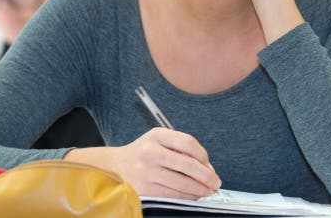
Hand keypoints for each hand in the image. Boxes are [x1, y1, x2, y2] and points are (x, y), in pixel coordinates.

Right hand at [65, 128, 220, 198]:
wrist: (114, 167)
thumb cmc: (144, 153)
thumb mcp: (160, 140)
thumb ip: (182, 149)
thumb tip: (207, 168)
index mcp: (157, 135)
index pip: (188, 143)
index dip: (204, 156)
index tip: (211, 166)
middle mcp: (151, 152)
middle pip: (187, 164)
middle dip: (206, 176)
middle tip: (216, 182)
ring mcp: (146, 171)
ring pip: (181, 182)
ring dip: (198, 189)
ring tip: (207, 191)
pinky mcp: (143, 188)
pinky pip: (171, 194)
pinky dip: (186, 196)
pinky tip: (193, 196)